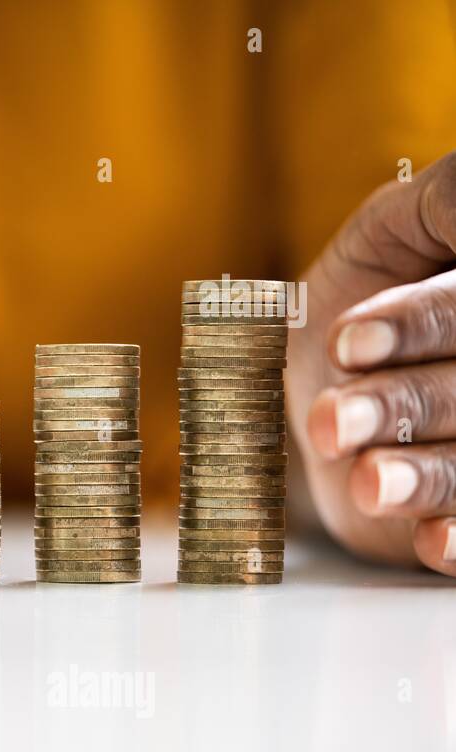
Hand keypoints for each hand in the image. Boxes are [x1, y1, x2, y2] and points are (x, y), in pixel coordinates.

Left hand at [290, 153, 455, 575]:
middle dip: (401, 405)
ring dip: (421, 476)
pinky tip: (435, 539)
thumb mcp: (394, 229)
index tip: (344, 344)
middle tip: (326, 422)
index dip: (416, 325)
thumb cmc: (363, 298)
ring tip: (365, 482)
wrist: (320, 393)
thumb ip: (444, 200)